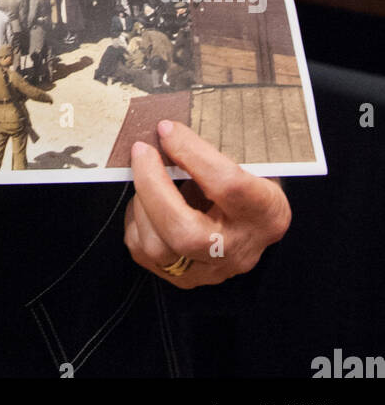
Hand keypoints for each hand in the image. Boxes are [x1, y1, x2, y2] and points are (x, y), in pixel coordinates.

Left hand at [124, 119, 289, 287]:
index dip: (191, 154)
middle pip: (185, 233)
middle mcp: (240, 249)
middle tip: (141, 151)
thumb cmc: (252, 180)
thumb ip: (216, 145)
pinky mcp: (185, 278)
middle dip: (153, 186)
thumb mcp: (251, 159)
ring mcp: (211, 270)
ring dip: (142, 202)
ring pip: (158, 247)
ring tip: (147, 174)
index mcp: (266, 212)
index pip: (227, 185)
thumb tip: (168, 126)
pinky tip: (149, 201)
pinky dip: (138, 220)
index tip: (167, 129)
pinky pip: (143, 252)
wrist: (257, 220)